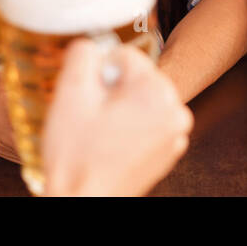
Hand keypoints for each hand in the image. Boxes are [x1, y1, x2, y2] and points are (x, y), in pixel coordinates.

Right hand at [42, 40, 193, 196]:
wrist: (82, 202)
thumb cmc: (77, 156)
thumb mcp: (70, 91)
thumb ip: (83, 52)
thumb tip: (93, 43)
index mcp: (158, 91)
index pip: (124, 55)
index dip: (99, 74)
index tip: (90, 99)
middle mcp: (176, 110)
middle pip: (135, 77)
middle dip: (111, 90)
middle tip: (93, 118)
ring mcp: (175, 134)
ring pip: (138, 98)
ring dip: (119, 108)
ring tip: (101, 134)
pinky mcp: (168, 151)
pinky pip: (146, 121)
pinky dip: (128, 127)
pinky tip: (111, 145)